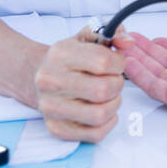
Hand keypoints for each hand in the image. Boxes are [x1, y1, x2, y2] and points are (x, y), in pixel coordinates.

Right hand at [31, 24, 124, 141]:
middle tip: (113, 80)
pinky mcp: (56, 128)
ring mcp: (51, 108)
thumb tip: (129, 42)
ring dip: (114, 104)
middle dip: (117, 84)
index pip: (103, 62)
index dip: (119, 63)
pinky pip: (95, 134)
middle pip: (103, 90)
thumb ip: (113, 33)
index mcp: (60, 54)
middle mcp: (50, 81)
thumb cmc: (69, 59)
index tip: (116, 63)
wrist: (37, 76)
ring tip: (108, 95)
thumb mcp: (88, 38)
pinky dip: (108, 123)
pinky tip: (104, 110)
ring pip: (100, 114)